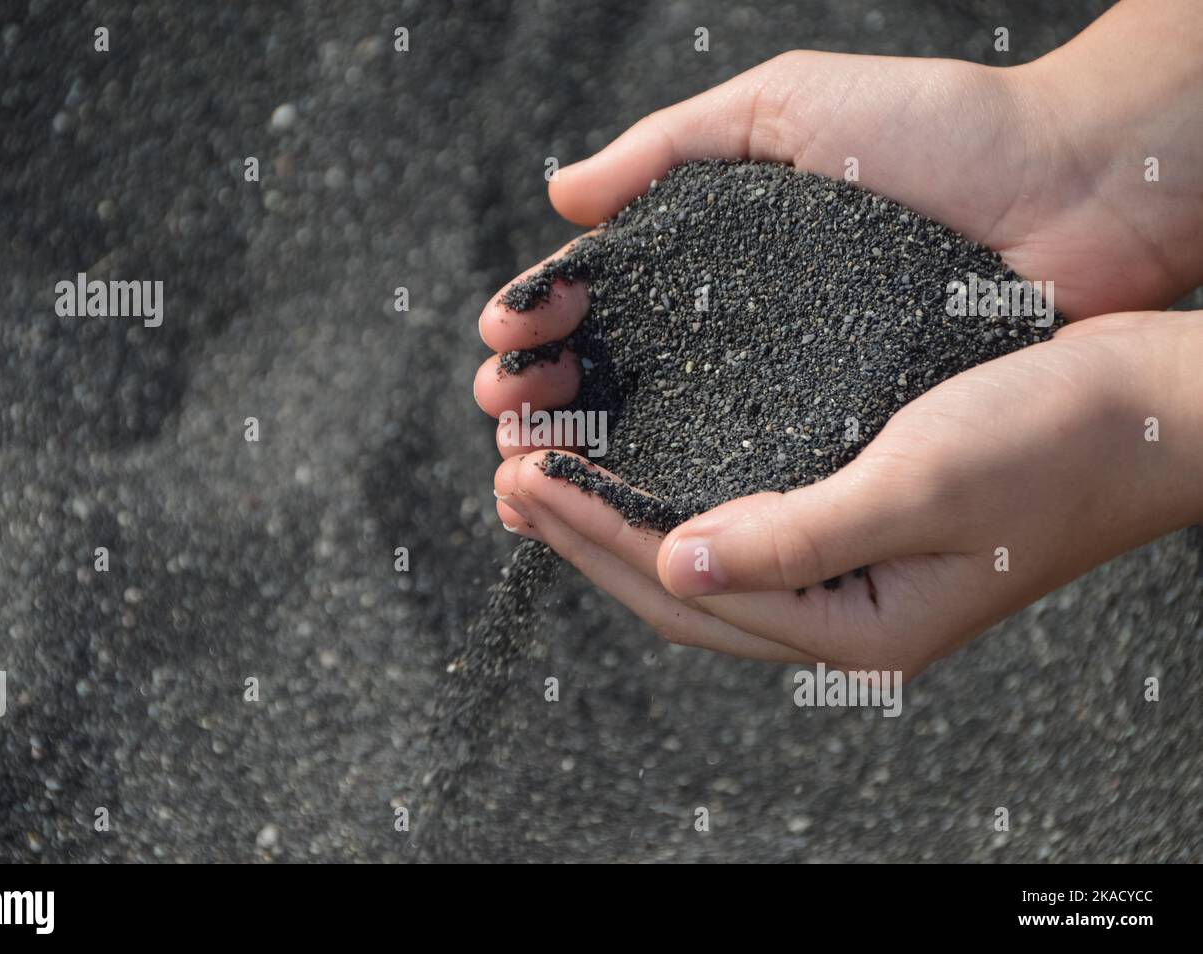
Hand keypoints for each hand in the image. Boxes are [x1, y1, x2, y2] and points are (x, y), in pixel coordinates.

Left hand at [490, 312, 1202, 675]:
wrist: (1145, 407)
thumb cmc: (1050, 440)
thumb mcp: (917, 485)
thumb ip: (794, 537)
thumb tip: (673, 563)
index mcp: (857, 625)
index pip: (689, 591)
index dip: (596, 537)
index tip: (523, 480)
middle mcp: (845, 614)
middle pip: (682, 589)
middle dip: (588, 539)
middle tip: (507, 481)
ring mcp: (852, 578)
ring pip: (703, 563)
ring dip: (621, 525)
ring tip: (548, 483)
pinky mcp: (859, 530)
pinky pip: (742, 531)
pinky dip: (677, 507)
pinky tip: (644, 480)